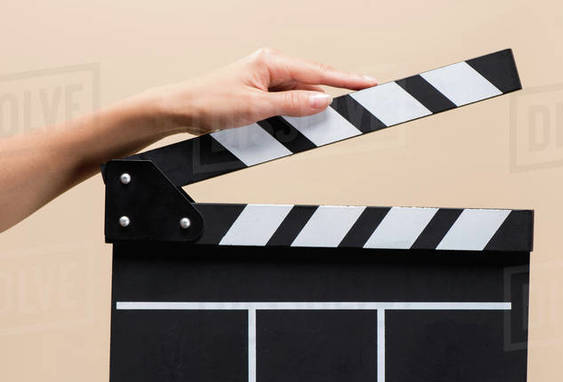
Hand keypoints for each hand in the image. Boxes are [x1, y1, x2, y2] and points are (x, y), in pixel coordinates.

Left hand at [147, 48, 377, 133]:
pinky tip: (290, 125)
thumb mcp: (256, 108)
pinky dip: (293, 116)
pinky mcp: (261, 94)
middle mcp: (270, 67)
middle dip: (330, 100)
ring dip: (306, 113)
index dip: (348, 80)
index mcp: (271, 62)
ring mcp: (266, 80)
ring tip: (302, 125)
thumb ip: (293, 105)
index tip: (371, 84)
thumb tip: (323, 101)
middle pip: (313, 85)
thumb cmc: (208, 102)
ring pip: (301, 97)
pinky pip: (287, 104)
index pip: (320, 72)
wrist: (178, 109)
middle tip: (356, 109)